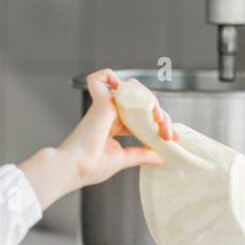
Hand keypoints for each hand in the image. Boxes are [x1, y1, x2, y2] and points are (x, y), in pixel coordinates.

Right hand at [60, 68, 176, 187]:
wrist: (74, 168)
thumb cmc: (89, 166)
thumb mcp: (122, 159)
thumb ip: (140, 155)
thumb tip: (158, 156)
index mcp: (112, 124)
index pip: (140, 116)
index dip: (158, 124)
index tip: (171, 138)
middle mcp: (109, 112)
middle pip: (141, 101)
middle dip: (160, 115)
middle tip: (167, 133)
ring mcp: (105, 105)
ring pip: (132, 88)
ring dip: (150, 99)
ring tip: (159, 119)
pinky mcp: (101, 102)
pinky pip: (103, 77)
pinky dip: (112, 75)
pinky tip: (133, 93)